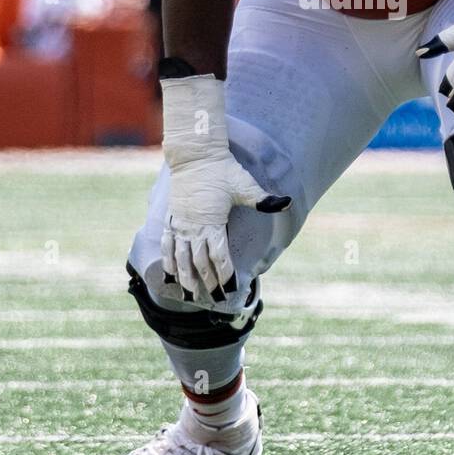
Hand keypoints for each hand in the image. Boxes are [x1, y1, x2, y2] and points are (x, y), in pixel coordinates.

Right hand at [161, 74, 289, 303]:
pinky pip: (167, 245)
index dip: (224, 275)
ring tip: (190, 294)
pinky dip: (169, 261)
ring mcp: (180, 224)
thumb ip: (264, 198)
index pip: (218, 257)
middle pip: (199, 263)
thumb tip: (286, 202)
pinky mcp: (171, 218)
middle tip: (214, 299)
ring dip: (186, 278)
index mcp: (213, 222)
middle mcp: (194, 227)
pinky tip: (171, 274)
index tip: (230, 288)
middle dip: (207, 283)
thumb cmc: (221, 169)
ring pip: (181, 258)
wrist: (194, 155)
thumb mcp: (245, 184)